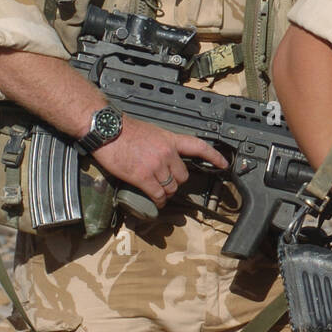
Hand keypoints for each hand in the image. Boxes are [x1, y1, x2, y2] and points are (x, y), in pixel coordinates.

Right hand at [92, 118, 226, 207]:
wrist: (107, 130)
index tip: (224, 164)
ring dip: (166, 193)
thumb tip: (168, 159)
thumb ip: (164, 145)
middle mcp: (167, 152)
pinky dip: (159, 201)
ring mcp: (156, 165)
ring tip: (159, 193)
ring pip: (171, 188)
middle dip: (176, 182)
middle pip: (182, 176)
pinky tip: (156, 201)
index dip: (213, 156)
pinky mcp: (142, 176)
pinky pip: (158, 194)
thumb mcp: (152, 132)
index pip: (198, 147)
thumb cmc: (125, 130)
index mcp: (170, 139)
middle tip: (167, 183)